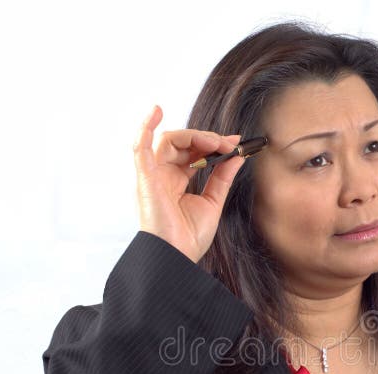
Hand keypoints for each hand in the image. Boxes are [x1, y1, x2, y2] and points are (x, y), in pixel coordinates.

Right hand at [132, 105, 245, 262]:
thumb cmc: (189, 238)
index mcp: (176, 184)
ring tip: (214, 142)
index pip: (194, 154)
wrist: (176, 257)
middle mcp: (163, 177)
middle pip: (183, 145)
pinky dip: (146, 127)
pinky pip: (140, 147)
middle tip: (229, 143)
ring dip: (194, 136)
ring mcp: (153, 176)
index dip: (213, 145)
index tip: (236, 143)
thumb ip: (222, 177)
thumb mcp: (213, 203)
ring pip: (169, 141)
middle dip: (207, 139)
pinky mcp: (145, 178)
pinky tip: (156, 111)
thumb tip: (236, 155)